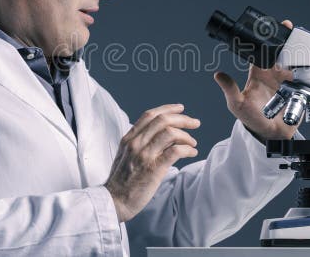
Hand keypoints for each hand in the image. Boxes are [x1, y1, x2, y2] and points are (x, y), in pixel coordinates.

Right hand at [104, 104, 199, 221]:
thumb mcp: (126, 155)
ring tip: (192, 143)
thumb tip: (164, 134)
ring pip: (170, 133)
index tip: (180, 108)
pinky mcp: (154, 168)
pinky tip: (191, 153)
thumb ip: (140, 142)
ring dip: (186, 136)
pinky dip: (187, 149)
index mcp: (129, 138)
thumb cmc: (122, 180)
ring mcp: (144, 155)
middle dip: (183, 119)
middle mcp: (136, 143)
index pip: (150, 115)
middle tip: (195, 123)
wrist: (114, 201)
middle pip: (162, 120)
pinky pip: (175, 151)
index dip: (167, 109)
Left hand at [214, 20, 298, 140]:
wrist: (270, 134)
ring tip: (300, 49)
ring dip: (297, 54)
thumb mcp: (237, 104)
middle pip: (280, 52)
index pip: (260, 52)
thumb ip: (230, 89)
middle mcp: (273, 74)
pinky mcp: (298, 89)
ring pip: (294, 62)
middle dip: (285, 41)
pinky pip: (305, 76)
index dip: (264, 40)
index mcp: (258, 73)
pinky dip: (308, 70)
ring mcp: (287, 81)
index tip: (269, 29)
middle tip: (289, 30)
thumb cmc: (252, 118)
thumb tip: (218, 75)